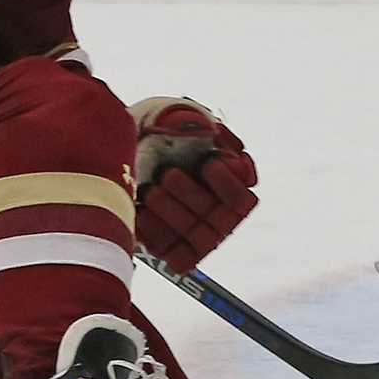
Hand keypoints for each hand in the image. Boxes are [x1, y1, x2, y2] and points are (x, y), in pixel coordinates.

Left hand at [129, 97, 257, 272]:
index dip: (227, 183)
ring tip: (149, 191)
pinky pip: (166, 248)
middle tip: (168, 175)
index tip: (209, 164)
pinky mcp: (174, 251)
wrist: (139, 160)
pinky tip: (140, 211)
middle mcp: (221, 216)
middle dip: (189, 194)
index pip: (239, 196)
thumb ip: (199, 128)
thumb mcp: (183, 127)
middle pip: (211, 213)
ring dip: (169, 212)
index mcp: (233, 189)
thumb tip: (214, 133)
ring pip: (189, 232)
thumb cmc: (169, 142)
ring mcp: (198, 236)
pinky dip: (151, 231)